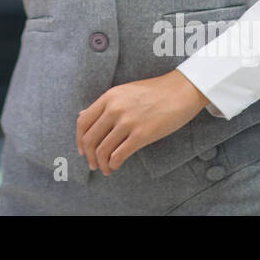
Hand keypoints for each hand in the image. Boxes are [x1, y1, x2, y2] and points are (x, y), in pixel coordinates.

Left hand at [75, 70, 209, 175]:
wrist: (181, 91)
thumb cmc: (154, 92)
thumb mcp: (123, 91)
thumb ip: (104, 104)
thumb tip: (82, 116)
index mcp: (108, 97)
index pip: (83, 122)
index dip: (79, 140)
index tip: (82, 150)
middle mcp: (114, 109)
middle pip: (90, 139)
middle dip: (89, 156)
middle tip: (93, 164)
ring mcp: (127, 122)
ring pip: (103, 150)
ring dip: (102, 164)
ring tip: (106, 169)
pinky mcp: (142, 134)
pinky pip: (119, 155)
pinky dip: (113, 164)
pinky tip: (116, 166)